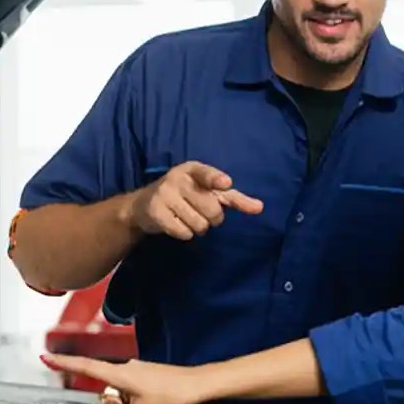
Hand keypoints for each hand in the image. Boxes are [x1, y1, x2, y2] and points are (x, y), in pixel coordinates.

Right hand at [41, 354, 206, 403]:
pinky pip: (129, 388)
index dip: (63, 363)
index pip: (85, 366)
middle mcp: (126, 367)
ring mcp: (136, 369)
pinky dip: (130, 398)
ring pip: (117, 389)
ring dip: (121, 402)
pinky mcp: (145, 374)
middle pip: (102, 384)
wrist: (196, 383)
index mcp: (120, 373)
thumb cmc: (172, 392)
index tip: (46, 356)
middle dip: (105, 400)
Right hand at [126, 161, 262, 239]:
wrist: (144, 205)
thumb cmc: (185, 195)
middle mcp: (178, 178)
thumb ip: (234, 199)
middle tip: (201, 212)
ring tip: (187, 217)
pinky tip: (176, 224)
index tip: (225, 183)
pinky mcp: (156, 212)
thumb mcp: (208, 191)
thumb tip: (260, 207)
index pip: (206, 174)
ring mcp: (165, 194)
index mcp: (193, 169)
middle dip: (213, 218)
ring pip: (199, 224)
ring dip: (198, 227)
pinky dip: (185, 233)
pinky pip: (184, 232)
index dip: (216, 179)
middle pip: (212, 209)